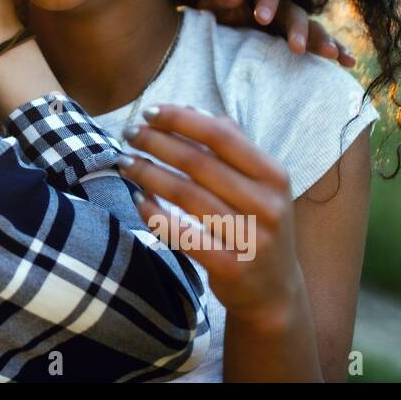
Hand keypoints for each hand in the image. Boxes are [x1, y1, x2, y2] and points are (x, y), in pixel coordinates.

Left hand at [120, 104, 306, 326]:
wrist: (275, 291)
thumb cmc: (257, 225)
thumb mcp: (259, 185)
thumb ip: (232, 146)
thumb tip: (192, 108)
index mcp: (273, 176)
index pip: (221, 135)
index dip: (180, 119)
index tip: (148, 112)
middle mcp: (266, 204)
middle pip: (198, 162)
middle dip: (156, 143)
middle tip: (128, 134)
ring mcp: (249, 237)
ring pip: (186, 195)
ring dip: (149, 174)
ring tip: (126, 162)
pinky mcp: (230, 266)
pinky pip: (182, 234)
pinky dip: (155, 214)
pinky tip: (137, 199)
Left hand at [197, 0, 354, 66]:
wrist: (218, 46)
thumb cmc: (215, 24)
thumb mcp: (210, 10)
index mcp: (260, 0)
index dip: (267, 3)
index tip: (261, 18)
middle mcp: (282, 12)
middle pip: (296, 14)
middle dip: (298, 29)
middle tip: (295, 47)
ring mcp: (295, 30)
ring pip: (314, 30)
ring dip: (324, 41)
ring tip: (333, 55)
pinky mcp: (304, 47)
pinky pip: (324, 47)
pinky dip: (338, 51)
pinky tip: (349, 62)